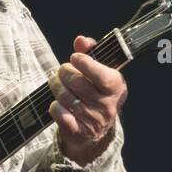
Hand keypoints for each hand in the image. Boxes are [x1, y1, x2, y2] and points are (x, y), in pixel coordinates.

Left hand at [48, 35, 127, 166]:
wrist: (95, 128)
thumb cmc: (95, 91)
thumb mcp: (98, 71)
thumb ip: (90, 52)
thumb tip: (80, 40)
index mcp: (117, 88)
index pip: (101, 75)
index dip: (85, 63)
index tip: (75, 57)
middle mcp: (108, 105)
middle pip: (75, 82)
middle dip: (63, 73)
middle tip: (61, 71)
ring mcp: (93, 120)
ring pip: (64, 96)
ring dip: (55, 86)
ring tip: (57, 84)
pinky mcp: (79, 131)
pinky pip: (57, 112)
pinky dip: (54, 106)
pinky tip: (59, 104)